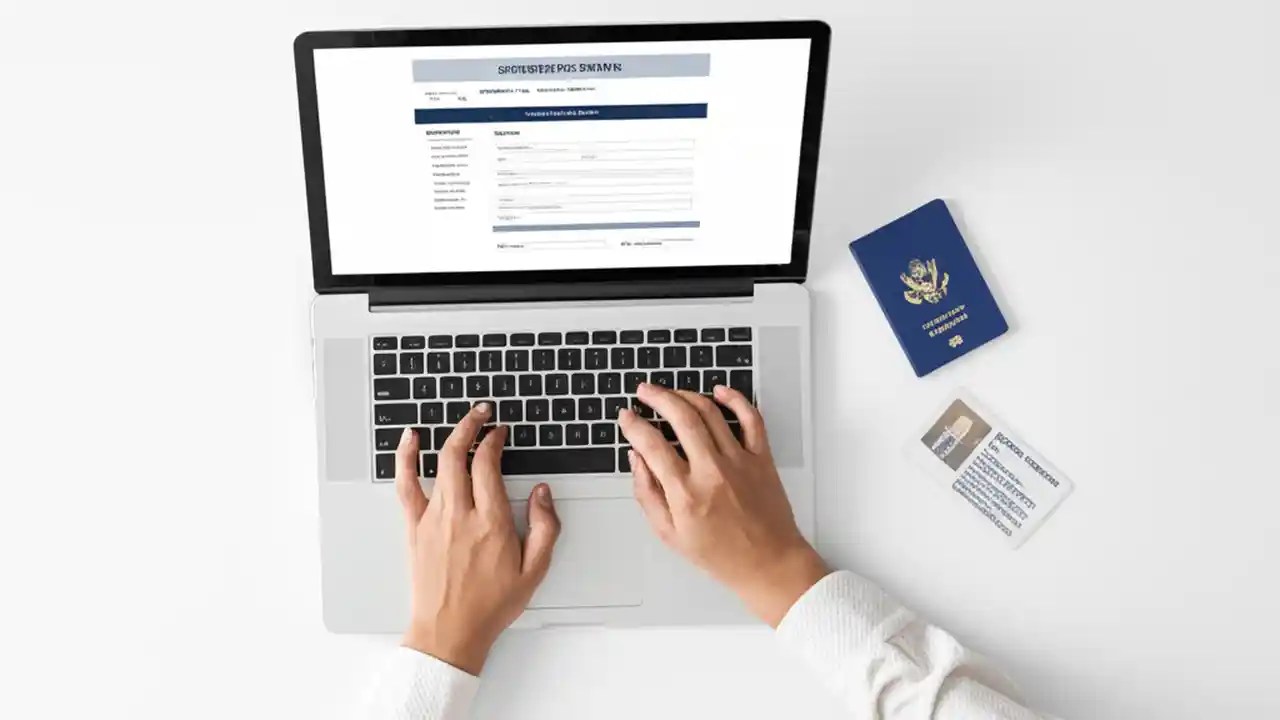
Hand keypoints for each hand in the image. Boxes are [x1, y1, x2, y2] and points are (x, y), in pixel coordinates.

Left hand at [395, 403, 560, 674]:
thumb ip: (545, 527)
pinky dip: (405, 457)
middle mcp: (460, 514)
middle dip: (472, 426)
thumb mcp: (534, 570)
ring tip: (461, 421)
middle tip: (483, 414)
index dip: (494, 441)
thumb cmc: (491, 606)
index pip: (489, 465)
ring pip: (437, 463)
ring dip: (449, 436)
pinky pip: (405, 484)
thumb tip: (542, 493)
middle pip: (460, 454)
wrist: (449, 632)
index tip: (500, 433)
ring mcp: (433, 519)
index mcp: (491, 522)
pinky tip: (409, 439)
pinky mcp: (414, 528)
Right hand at [618, 384, 827, 626]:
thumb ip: (648, 494)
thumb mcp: (670, 535)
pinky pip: (751, 418)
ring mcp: (740, 461)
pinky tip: (720, 391)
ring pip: (711, 412)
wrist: (769, 564)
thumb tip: (636, 459)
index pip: (652, 445)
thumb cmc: (721, 555)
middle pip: (681, 417)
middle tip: (645, 391)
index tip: (626, 416)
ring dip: (687, 394)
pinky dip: (735, 399)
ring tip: (672, 392)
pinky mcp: (762, 458)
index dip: (634, 425)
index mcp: (686, 493)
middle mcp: (713, 472)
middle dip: (657, 397)